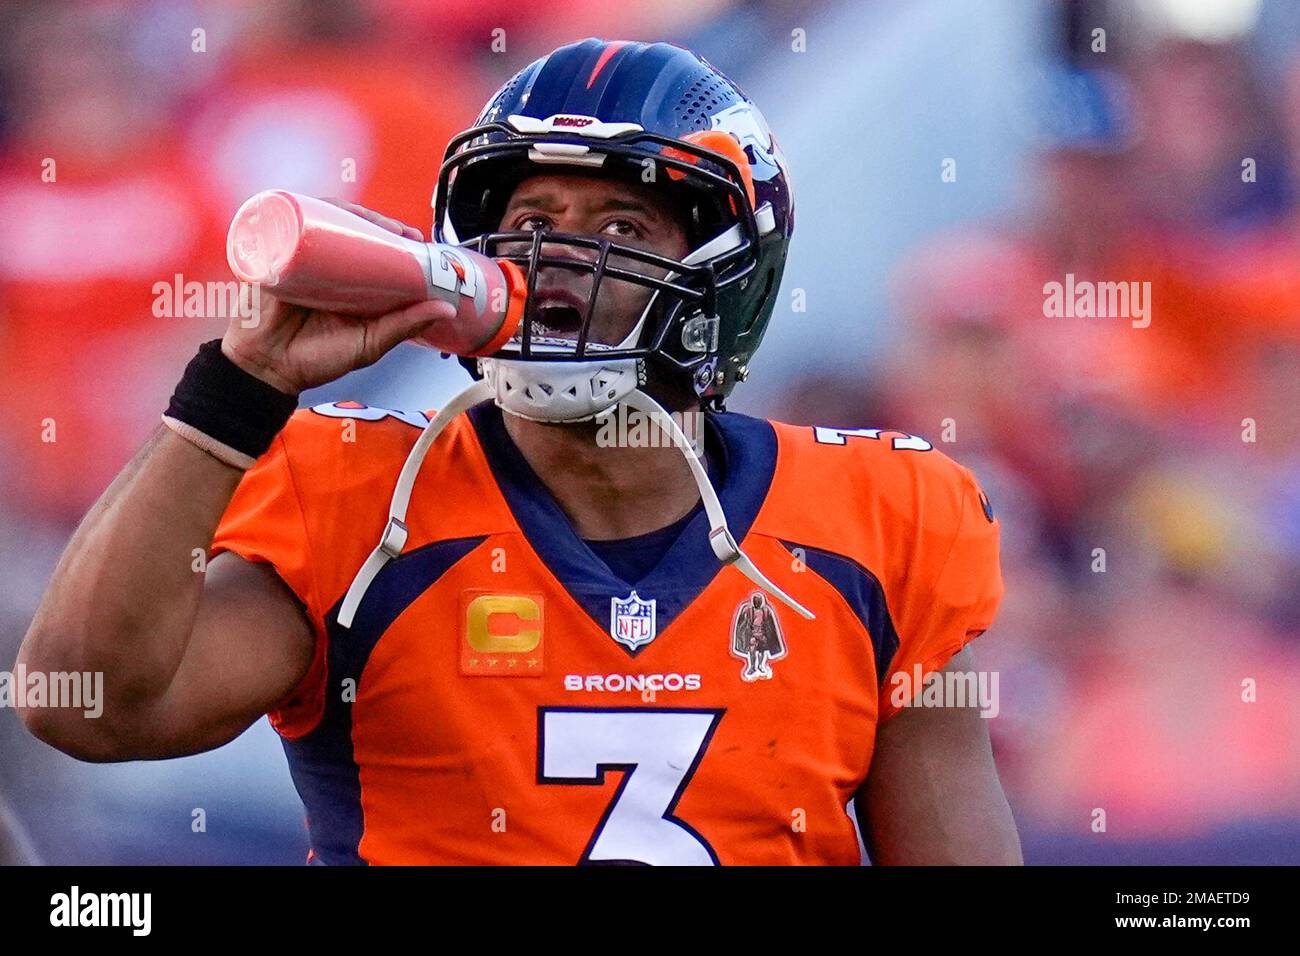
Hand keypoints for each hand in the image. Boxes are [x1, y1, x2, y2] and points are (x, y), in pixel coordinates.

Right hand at [220, 199, 456, 394]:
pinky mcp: (273, 256)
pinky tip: (329, 210)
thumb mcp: (370, 342)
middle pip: (350, 228)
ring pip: (323, 221)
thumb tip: (448, 308)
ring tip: (375, 224)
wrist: (268, 370)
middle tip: (402, 232)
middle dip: (378, 221)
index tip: (419, 240)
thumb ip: (406, 326)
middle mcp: (326, 265)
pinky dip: (307, 210)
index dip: (396, 238)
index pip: (373, 249)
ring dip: (349, 213)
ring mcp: (299, 258)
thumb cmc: (317, 359)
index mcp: (349, 283)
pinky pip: (287, 225)